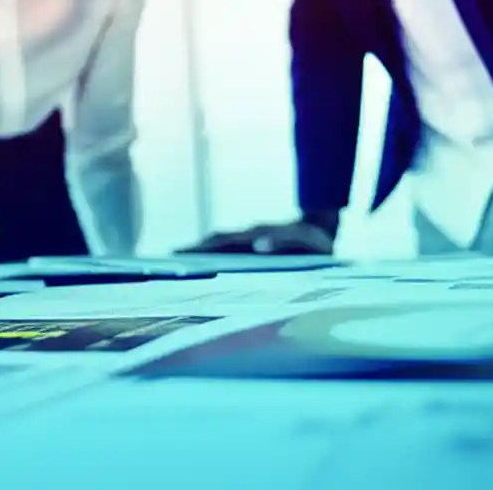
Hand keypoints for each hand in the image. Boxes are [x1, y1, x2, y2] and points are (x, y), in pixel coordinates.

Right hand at [177, 212, 338, 255]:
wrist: (320, 228)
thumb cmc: (314, 242)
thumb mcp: (306, 242)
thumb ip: (283, 242)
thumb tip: (258, 245)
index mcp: (257, 235)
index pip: (225, 241)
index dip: (204, 248)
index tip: (183, 254)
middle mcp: (248, 235)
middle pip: (216, 241)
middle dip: (194, 250)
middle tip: (171, 259)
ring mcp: (248, 239)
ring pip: (218, 244)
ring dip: (199, 252)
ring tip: (177, 262)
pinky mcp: (250, 245)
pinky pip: (226, 249)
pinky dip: (209, 254)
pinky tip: (199, 264)